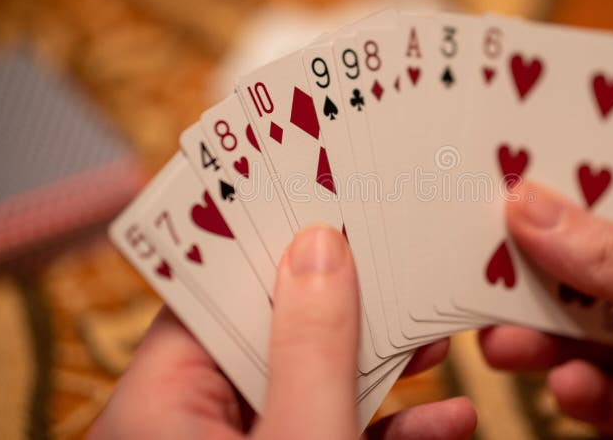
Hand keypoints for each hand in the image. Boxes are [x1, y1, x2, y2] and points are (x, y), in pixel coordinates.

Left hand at [90, 226, 476, 439]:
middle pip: (275, 334)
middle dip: (349, 303)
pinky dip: (394, 431)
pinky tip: (451, 421)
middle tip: (401, 253)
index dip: (271, 240)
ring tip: (445, 337)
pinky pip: (338, 439)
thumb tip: (319, 246)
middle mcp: (195, 426)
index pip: (214, 291)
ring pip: (317, 389)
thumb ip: (310, 348)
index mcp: (161, 405)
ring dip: (386, 369)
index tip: (329, 196)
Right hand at [479, 149, 612, 438]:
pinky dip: (596, 397)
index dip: (572, 188)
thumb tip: (534, 213)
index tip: (506, 192)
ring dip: (554, 344)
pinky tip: (570, 389)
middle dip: (546, 277)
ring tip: (506, 344)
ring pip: (610, 339)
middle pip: (610, 268)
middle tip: (487, 276)